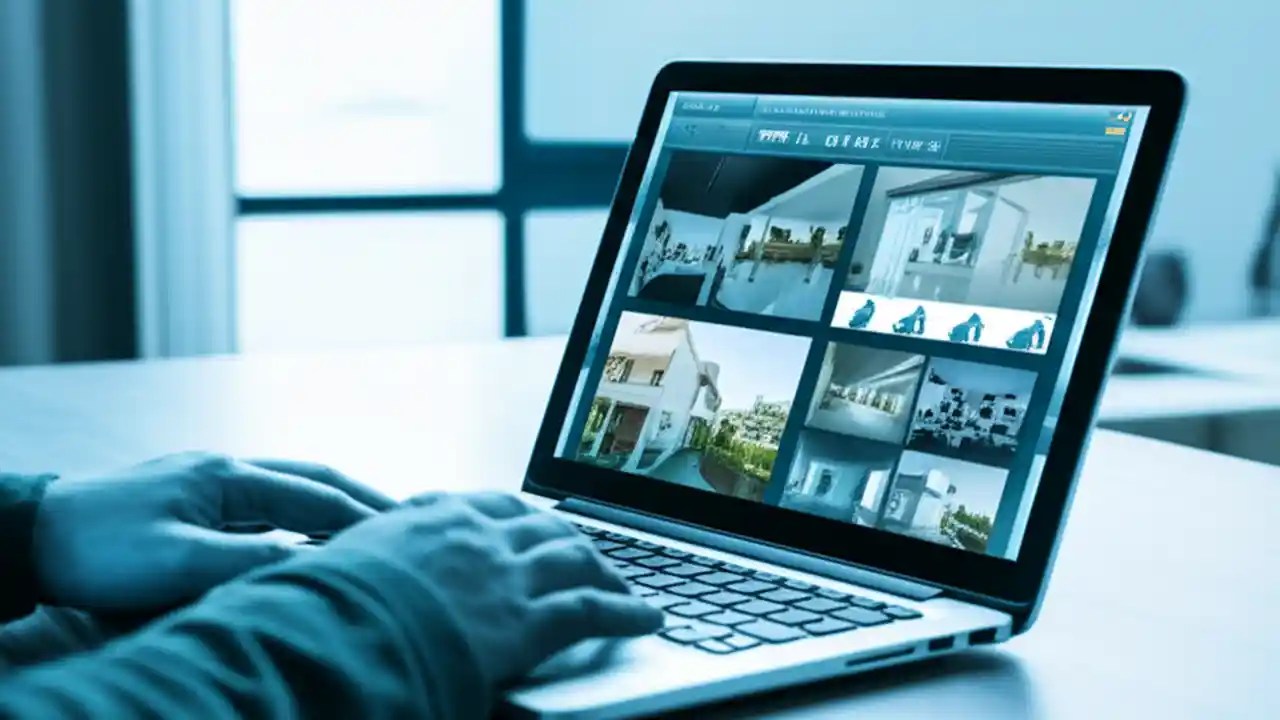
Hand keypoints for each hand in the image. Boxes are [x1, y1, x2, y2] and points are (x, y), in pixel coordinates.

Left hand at [32, 452, 393, 612]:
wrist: (32, 531)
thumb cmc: (100, 549)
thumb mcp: (177, 563)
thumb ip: (250, 561)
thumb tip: (313, 563)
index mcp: (228, 476)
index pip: (315, 496)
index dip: (363, 514)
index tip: (407, 529)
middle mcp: (225, 468)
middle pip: (311, 476)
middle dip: (361, 494)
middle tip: (407, 513)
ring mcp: (206, 478)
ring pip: (288, 484)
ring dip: (332, 500)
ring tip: (369, 520)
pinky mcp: (189, 495)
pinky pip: (263, 499)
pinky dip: (298, 510)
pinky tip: (304, 529)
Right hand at [319, 492, 661, 687]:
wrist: (332, 633)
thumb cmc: (318, 608)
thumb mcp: (334, 568)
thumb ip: (362, 562)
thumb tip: (339, 569)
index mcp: (431, 520)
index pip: (489, 507)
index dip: (520, 518)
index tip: (531, 524)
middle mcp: (477, 537)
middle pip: (543, 527)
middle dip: (572, 539)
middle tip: (591, 554)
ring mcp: (506, 575)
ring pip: (575, 558)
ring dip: (606, 569)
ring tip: (626, 584)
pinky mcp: (527, 621)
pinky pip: (592, 609)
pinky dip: (627, 611)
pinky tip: (650, 618)